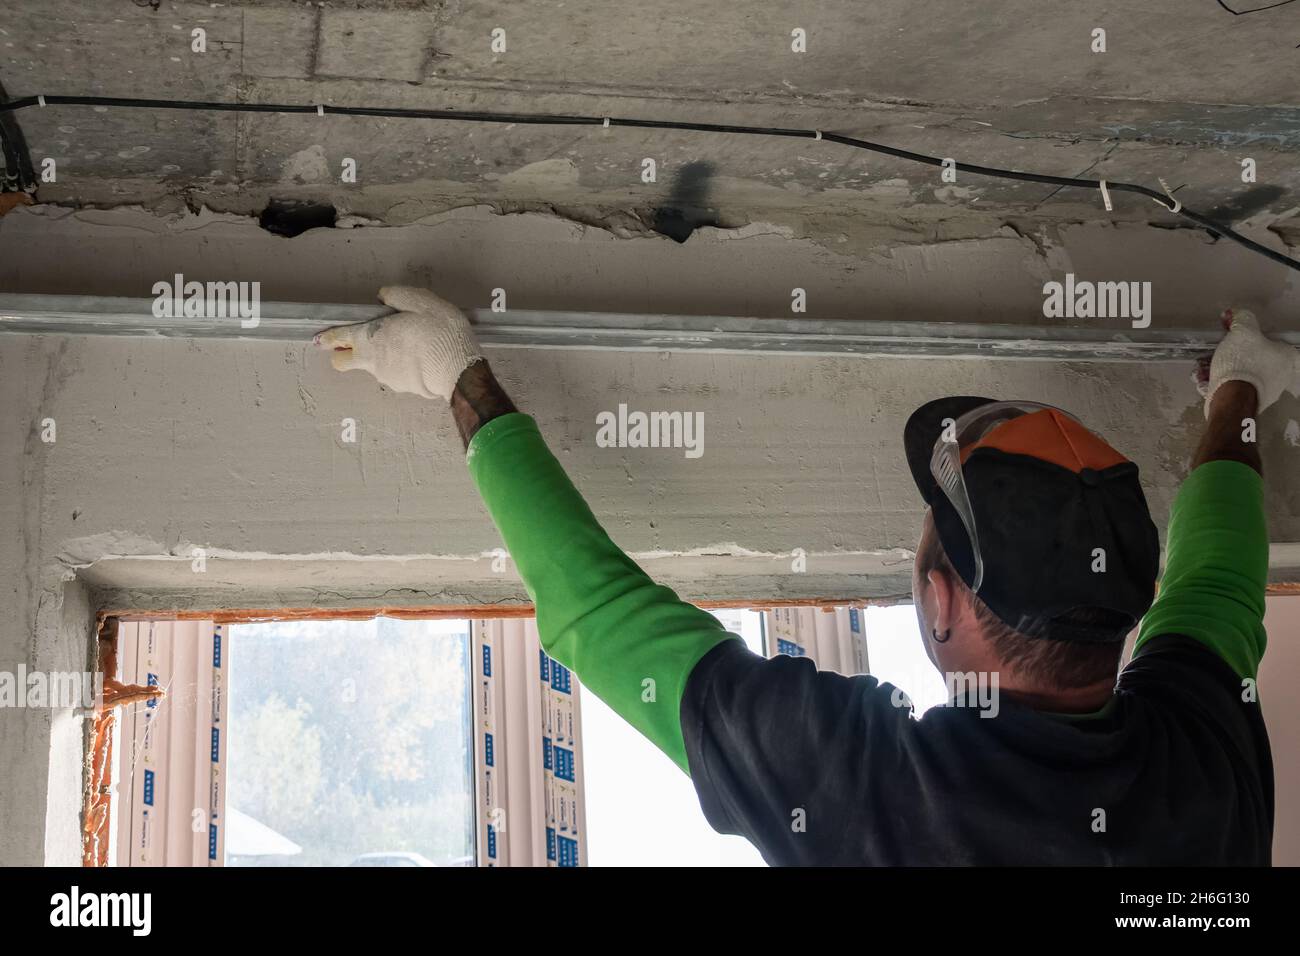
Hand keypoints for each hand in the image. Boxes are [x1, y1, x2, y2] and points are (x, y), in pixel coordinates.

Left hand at [315, 286, 483, 399]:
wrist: (459, 370)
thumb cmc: (440, 335)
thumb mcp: (422, 302)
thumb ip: (398, 296)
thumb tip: (384, 295)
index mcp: (371, 336)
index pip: (338, 337)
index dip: (327, 337)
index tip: (321, 338)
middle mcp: (373, 359)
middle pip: (343, 362)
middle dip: (343, 353)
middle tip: (356, 344)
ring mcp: (386, 377)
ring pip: (372, 367)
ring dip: (379, 357)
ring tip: (407, 346)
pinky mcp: (403, 388)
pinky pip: (394, 374)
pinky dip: (400, 366)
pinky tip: (418, 358)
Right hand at [1201, 309, 1297, 416]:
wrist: (1231, 400)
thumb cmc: (1242, 363)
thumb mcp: (1242, 332)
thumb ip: (1241, 318)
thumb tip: (1233, 313)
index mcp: (1285, 356)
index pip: (1269, 338)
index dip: (1248, 334)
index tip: (1230, 334)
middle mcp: (1279, 375)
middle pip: (1249, 357)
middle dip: (1226, 354)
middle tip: (1211, 352)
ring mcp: (1263, 392)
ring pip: (1237, 373)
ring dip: (1216, 369)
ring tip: (1201, 368)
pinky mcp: (1246, 405)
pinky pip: (1230, 388)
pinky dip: (1215, 383)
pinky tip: (1202, 380)